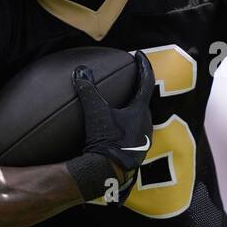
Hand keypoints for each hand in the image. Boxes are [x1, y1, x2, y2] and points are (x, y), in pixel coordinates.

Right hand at [68, 51, 155, 200]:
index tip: (139, 54)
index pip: (146, 81)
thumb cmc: (106, 141)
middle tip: (133, 75)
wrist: (109, 172)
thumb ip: (88, 90)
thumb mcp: (95, 113)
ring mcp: (143, 138)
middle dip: (139, 85)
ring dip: (134, 105)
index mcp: (140, 110)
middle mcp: (146, 123)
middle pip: (145, 98)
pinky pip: (135, 129)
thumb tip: (80, 70)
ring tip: (125, 99)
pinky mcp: (137, 150)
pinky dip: (129, 121)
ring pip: (141, 115)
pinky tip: (119, 125)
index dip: (143, 65)